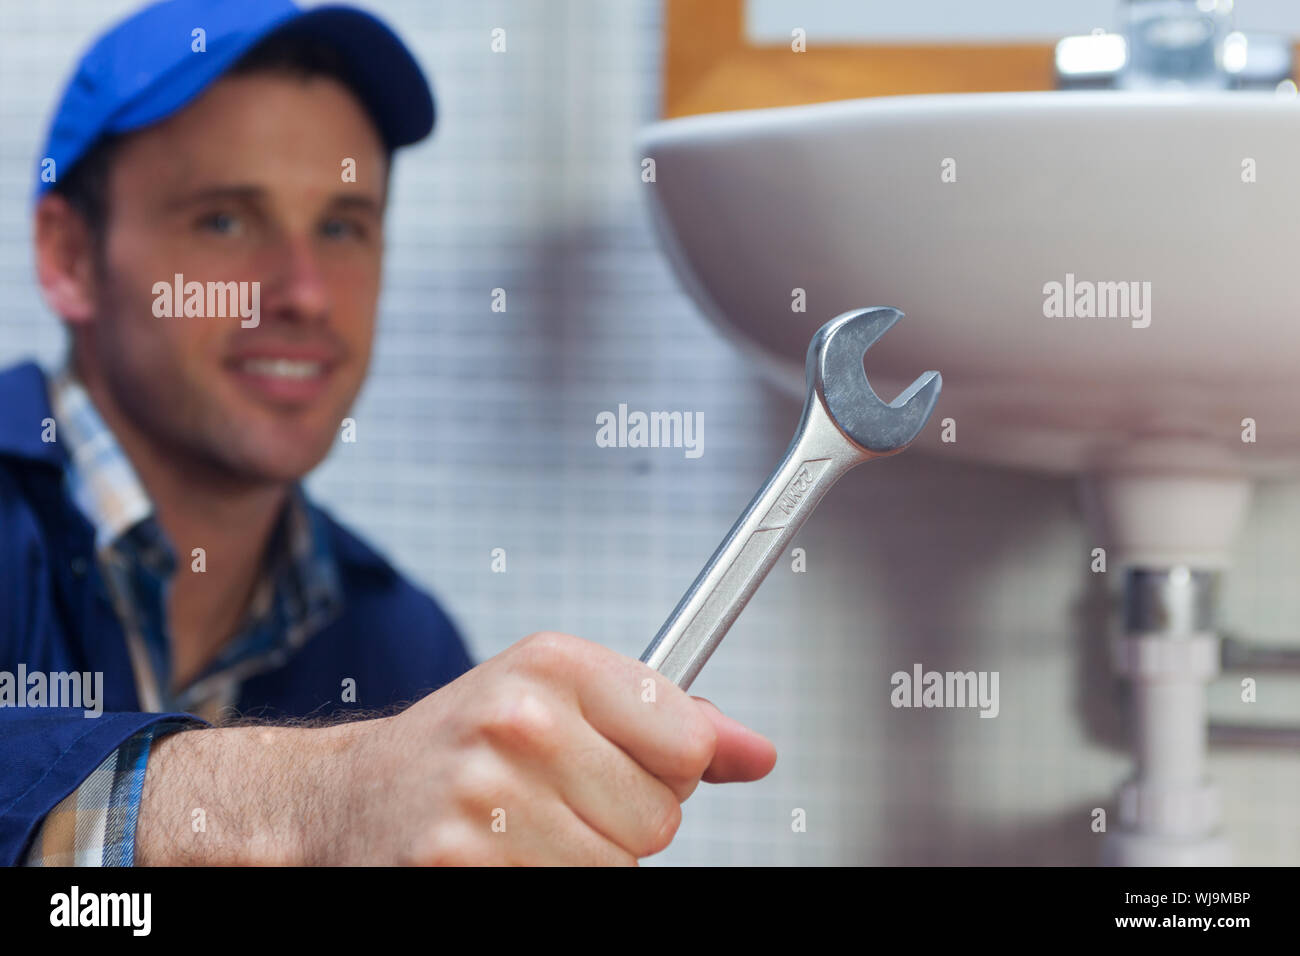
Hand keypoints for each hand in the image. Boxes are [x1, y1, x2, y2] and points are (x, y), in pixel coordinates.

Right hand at [137, 631, 775, 864]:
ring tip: (517, 832)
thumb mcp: (559, 702)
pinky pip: (566, 894)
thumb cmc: (461, 748)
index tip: (617, 765)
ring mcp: (483, 796)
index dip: (663, 769)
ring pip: (616, 869)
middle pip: (658, 819)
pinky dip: (538, 885)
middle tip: (549, 803)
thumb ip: (669, 722)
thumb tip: (758, 753)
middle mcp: (518, 719)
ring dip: (577, 864)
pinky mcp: (456, 866)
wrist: (340, 798)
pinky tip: (494, 860)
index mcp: (552, 664)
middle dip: (617, 823)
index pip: (688, 742)